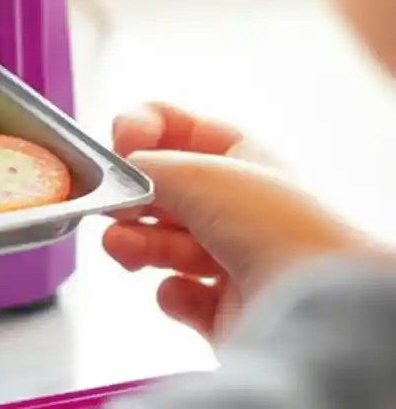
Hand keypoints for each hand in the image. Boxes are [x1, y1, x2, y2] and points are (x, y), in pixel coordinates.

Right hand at [103, 103, 379, 340]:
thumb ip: (144, 167)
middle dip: (130, 198)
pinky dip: (173, 293)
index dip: (141, 131)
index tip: (119, 147)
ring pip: (162, 243)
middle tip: (113, 205)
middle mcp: (239, 205)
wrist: (322, 307)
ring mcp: (233, 258)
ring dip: (135, 243)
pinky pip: (180, 294)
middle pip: (162, 191)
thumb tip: (118, 178)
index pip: (178, 127)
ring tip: (124, 250)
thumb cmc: (282, 228)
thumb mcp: (200, 173)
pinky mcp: (226, 308)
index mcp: (244, 157)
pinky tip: (187, 292)